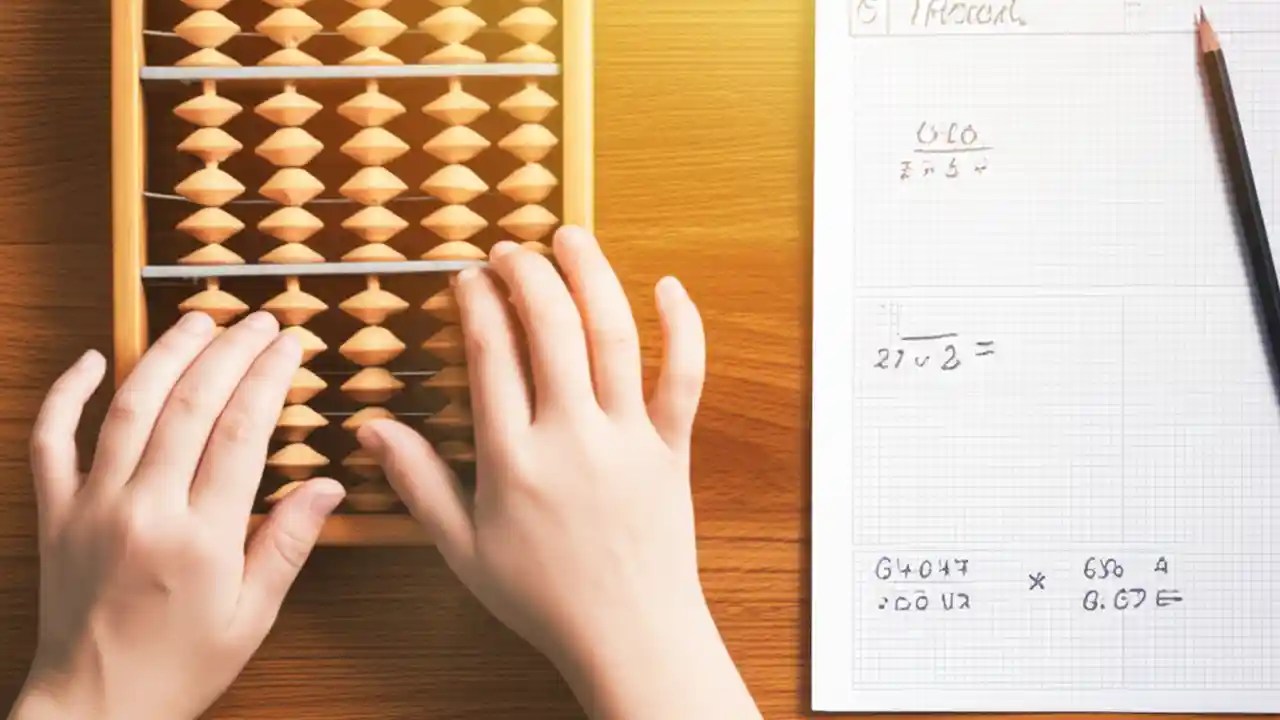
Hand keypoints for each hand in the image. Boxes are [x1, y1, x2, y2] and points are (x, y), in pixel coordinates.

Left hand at [10, 312, 345, 719]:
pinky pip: (51, 440)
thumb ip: (287, 543)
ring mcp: (92, 505)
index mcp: (201, 537)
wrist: (94, 707)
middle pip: (190, 405)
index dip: (268, 377)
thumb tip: (327, 484)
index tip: (289, 345)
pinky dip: (67, 394)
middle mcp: (144, 509)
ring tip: (198, 321)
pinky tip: (93, 359)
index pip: (242, 431)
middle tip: (257, 321)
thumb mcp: (251, 615)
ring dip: (166, 355)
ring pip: (129, 408)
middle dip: (230, 352)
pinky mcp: (55, 513)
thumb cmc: (178, 667)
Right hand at [359, 227, 759, 718]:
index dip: (475, 302)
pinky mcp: (672, 447)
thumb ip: (417, 482)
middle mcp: (571, 436)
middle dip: (525, 273)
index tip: (466, 278)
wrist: (629, 635)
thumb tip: (368, 429)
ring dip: (591, 275)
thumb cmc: (543, 597)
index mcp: (513, 458)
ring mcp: (628, 437)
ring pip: (613, 335)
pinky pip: (684, 376)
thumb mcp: (463, 548)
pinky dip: (683, 326)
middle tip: (510, 251)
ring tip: (570, 237)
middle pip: (549, 327)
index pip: (490, 352)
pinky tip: (668, 285)